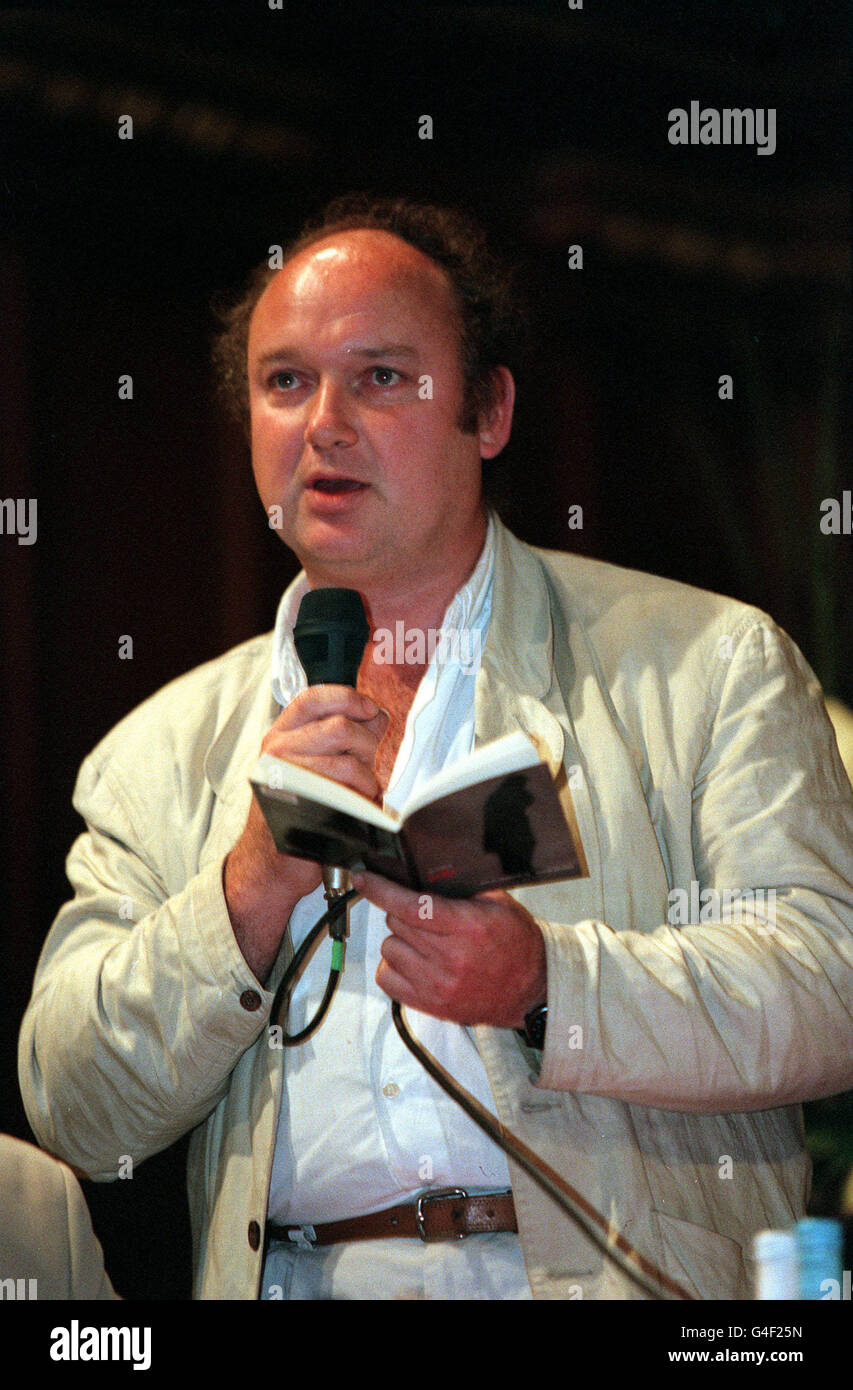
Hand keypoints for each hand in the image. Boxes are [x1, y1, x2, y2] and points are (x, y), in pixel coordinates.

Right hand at [224, 687, 385, 979]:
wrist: (268, 861)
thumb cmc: (294, 810)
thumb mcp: (310, 763)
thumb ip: (340, 737)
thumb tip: (378, 717)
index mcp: (280, 734)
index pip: (314, 698)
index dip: (348, 699)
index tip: (370, 710)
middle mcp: (277, 751)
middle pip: (340, 728)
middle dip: (369, 746)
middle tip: (372, 766)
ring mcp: (286, 779)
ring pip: (347, 764)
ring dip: (368, 779)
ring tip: (366, 793)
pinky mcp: (299, 807)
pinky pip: (346, 795)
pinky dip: (362, 800)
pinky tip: (361, 807)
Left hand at [351, 869, 546, 1027]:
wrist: (532, 990)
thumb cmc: (517, 945)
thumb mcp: (498, 903)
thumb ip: (461, 887)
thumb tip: (424, 873)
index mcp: (466, 927)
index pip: (411, 905)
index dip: (382, 890)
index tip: (364, 879)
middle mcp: (449, 958)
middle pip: (397, 923)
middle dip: (405, 913)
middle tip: (427, 918)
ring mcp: (437, 984)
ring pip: (390, 948)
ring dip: (402, 940)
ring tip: (427, 942)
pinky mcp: (430, 1005)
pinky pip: (387, 978)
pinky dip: (395, 966)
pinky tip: (415, 962)